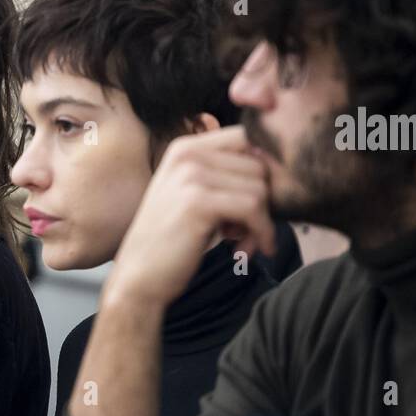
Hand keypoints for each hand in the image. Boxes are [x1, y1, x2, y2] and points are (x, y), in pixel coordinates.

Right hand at [108, 124, 275, 307]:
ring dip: (261, 222)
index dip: (261, 172)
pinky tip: (247, 250)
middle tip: (248, 232)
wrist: (138, 277)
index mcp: (185, 147)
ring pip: (260, 188)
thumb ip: (223, 175)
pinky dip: (260, 232)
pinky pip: (253, 208)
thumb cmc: (170, 242)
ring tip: (243, 243)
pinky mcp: (198, 203)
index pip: (246, 139)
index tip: (255, 204)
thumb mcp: (192, 195)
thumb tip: (277, 170)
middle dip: (263, 202)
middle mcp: (187, 154)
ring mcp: (191, 176)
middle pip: (258, 165)